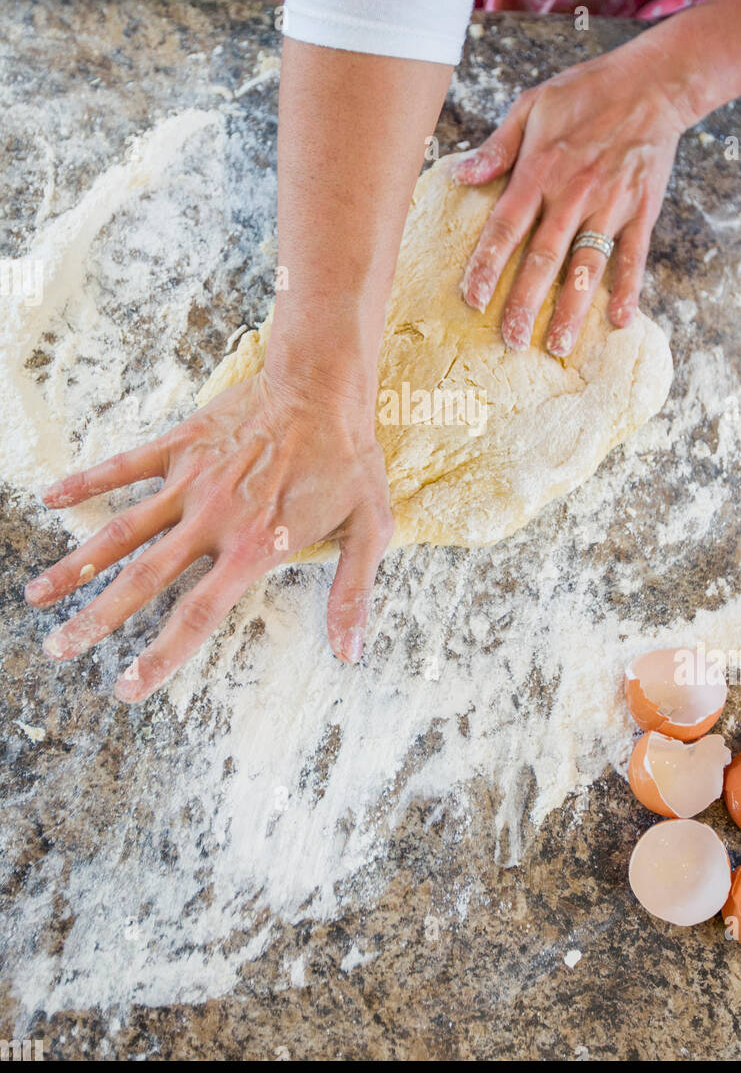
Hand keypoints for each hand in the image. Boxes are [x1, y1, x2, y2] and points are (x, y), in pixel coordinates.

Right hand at [24, 370, 393, 701]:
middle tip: (58, 650)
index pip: (196, 616)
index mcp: (253, 549)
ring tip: (37, 596)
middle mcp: (212, 521)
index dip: (161, 656)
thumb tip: (351, 651)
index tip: (128, 688)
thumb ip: (352, 591)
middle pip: (142, 582)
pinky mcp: (182, 444)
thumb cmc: (348, 456)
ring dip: (78, 564)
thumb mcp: (369, 528)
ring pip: (122, 530)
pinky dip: (87, 481)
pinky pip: (126, 465)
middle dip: (98, 620)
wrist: (323, 384)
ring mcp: (191, 482)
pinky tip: (50, 498)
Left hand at [453, 37, 688, 355]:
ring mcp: (610, 205)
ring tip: (557, 345)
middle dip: (524, 302)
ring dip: (571, 308)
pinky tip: (619, 320)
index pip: (505, 228)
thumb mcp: (532, 105)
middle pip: (543, 258)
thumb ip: (498, 147)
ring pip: (586, 265)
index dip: (487, 266)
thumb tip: (460, 175)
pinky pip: (633, 256)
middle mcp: (573, 194)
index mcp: (540, 171)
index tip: (472, 299)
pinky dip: (627, 288)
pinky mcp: (641, 210)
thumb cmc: (586, 93)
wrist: (653, 83)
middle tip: (510, 341)